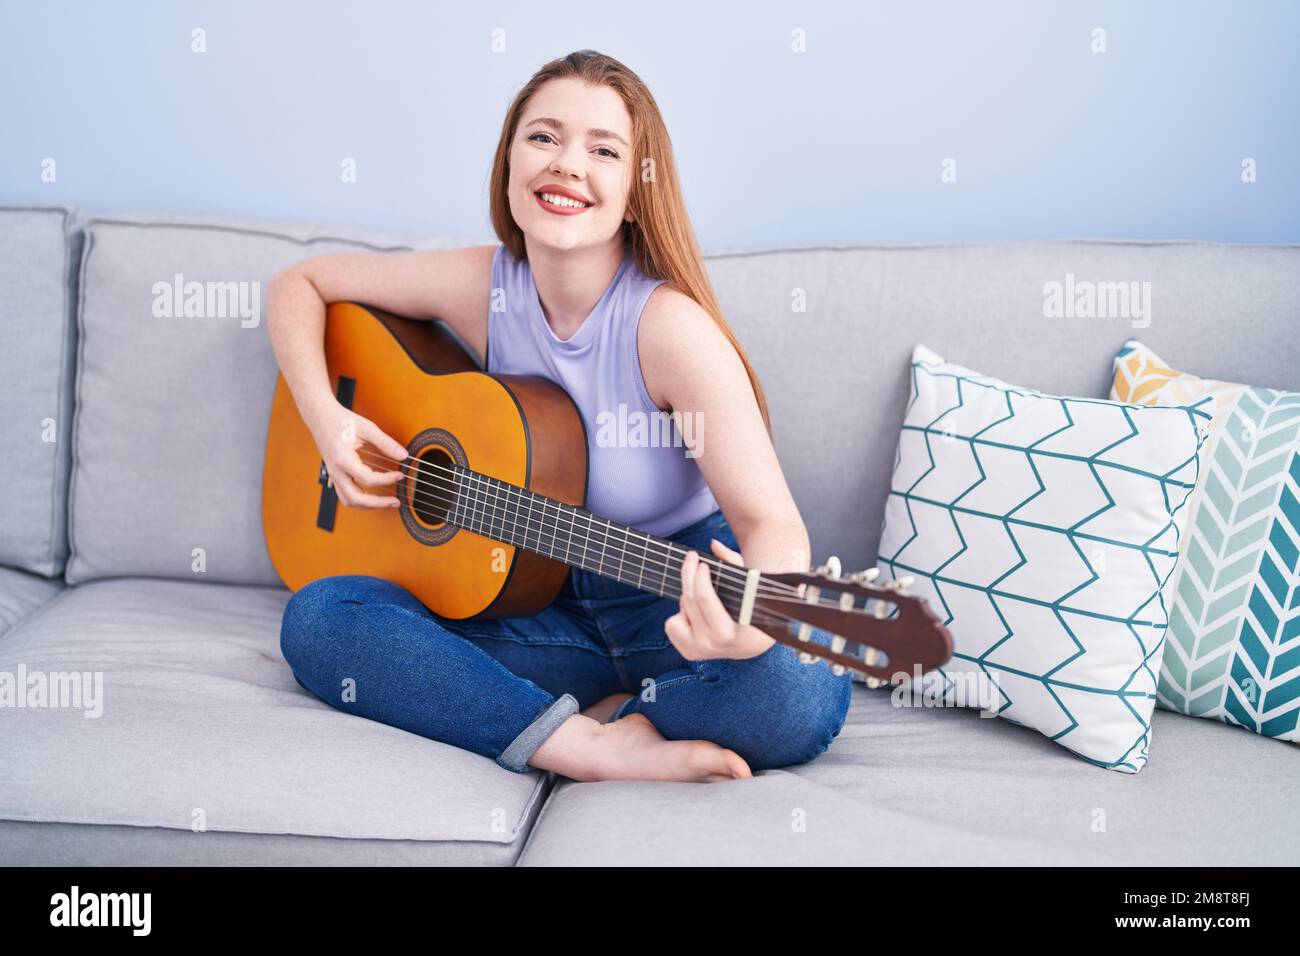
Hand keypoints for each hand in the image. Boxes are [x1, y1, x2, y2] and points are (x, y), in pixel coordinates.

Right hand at [307, 400, 408, 508]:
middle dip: (378, 503)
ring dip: (368, 505)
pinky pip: (345, 495)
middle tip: (396, 502)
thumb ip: (385, 443)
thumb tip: (403, 455)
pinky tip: (373, 495)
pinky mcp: (334, 475)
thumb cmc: (341, 421)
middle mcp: (336, 471)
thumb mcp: (367, 428)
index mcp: (343, 459)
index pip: (368, 479)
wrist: (320, 417)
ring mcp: (333, 475)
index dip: (387, 480)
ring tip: (386, 502)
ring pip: (349, 501)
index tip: (400, 475)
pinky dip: (360, 500)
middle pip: (356, 499)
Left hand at [664, 538, 776, 660]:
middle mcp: (711, 644)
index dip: (699, 577)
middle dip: (690, 574)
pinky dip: (681, 615)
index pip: (705, 599)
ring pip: (679, 611)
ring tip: (703, 599)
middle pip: (690, 600)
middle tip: (691, 558)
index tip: (700, 562)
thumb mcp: (749, 586)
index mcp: (728, 632)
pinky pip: (671, 624)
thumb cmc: (751, 609)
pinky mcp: (688, 653)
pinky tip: (697, 616)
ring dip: (688, 599)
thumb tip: (713, 543)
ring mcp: (698, 650)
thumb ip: (733, 562)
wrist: (750, 645)